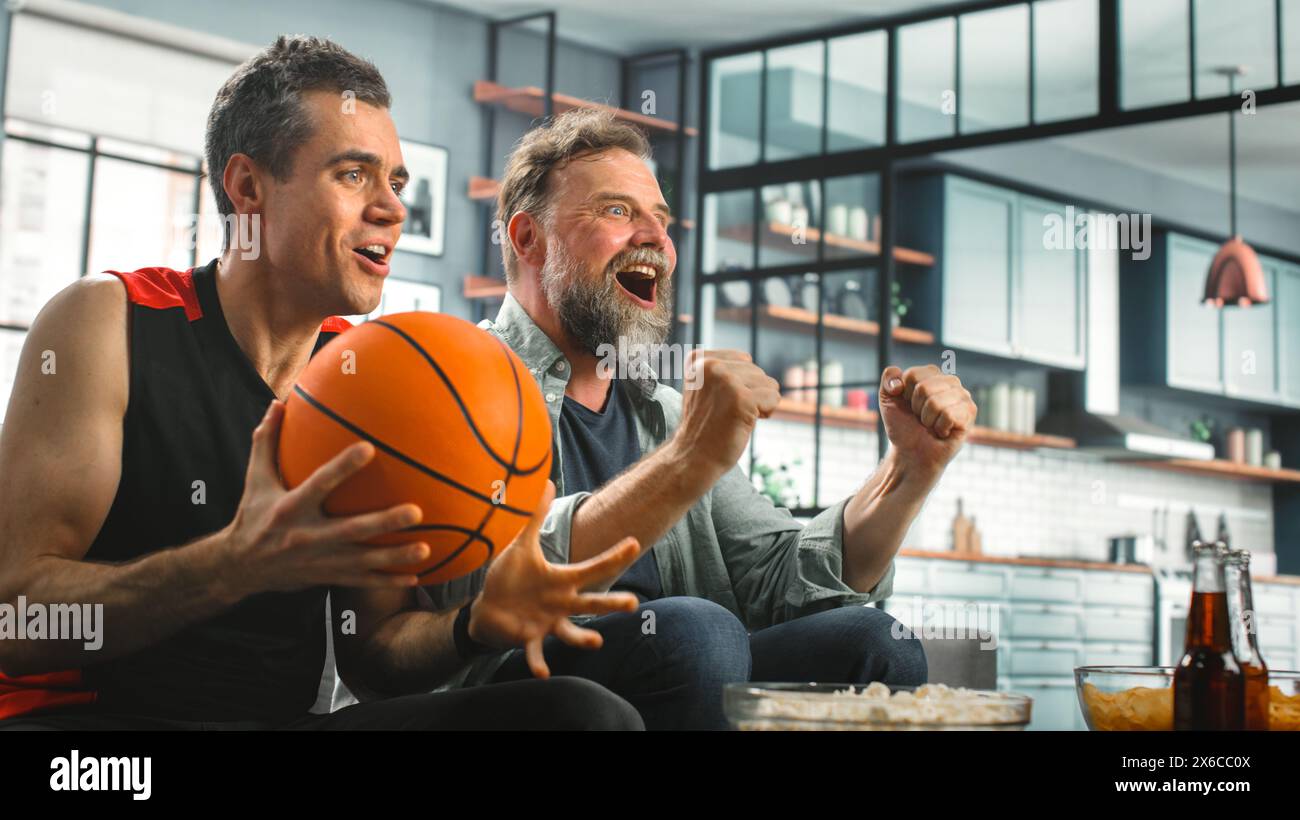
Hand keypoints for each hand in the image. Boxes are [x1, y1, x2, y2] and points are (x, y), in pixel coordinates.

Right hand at [216, 400, 430, 599]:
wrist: (240, 568)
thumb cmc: (253, 514)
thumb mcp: (255, 478)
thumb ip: (267, 441)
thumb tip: (278, 403)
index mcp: (290, 508)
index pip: (319, 484)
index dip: (343, 467)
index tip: (369, 448)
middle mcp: (306, 536)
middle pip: (351, 530)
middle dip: (384, 522)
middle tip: (417, 511)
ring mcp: (319, 561)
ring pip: (363, 561)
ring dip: (395, 557)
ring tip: (426, 547)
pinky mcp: (327, 577)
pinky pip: (362, 581)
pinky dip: (388, 581)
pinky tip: (416, 578)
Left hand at [469, 482, 641, 677]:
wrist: (488, 610)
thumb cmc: (509, 578)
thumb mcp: (522, 546)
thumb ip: (534, 517)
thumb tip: (546, 482)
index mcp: (562, 581)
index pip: (593, 568)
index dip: (613, 556)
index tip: (633, 542)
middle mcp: (561, 604)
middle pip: (591, 603)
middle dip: (612, 604)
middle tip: (633, 603)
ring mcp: (547, 624)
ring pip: (571, 632)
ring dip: (582, 639)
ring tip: (596, 643)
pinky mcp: (528, 639)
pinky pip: (536, 653)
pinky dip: (539, 663)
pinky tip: (543, 673)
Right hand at [673, 349, 780, 476]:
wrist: (693, 457)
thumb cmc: (705, 426)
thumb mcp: (705, 388)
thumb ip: (723, 370)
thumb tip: (752, 363)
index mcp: (698, 360)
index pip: (743, 359)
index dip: (741, 383)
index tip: (721, 401)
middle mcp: (710, 366)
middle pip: (757, 371)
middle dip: (752, 393)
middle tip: (728, 413)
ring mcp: (725, 381)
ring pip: (768, 383)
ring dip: (759, 404)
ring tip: (735, 417)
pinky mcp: (741, 398)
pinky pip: (773, 397)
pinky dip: (766, 412)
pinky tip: (745, 422)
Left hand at [878, 365, 975, 474]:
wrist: (911, 452)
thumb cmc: (903, 425)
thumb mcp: (887, 399)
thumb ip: (889, 378)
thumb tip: (898, 382)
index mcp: (932, 374)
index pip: (913, 375)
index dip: (904, 394)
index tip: (909, 405)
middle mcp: (950, 381)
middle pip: (923, 388)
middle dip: (916, 408)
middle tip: (921, 417)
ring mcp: (962, 396)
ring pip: (935, 402)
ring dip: (927, 419)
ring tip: (932, 424)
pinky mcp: (970, 412)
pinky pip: (948, 415)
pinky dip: (939, 427)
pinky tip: (942, 431)